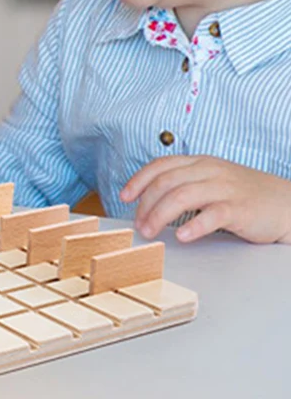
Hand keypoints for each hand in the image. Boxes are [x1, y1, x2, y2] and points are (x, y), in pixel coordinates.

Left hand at [120, 155, 290, 243]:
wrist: (286, 204)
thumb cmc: (243, 195)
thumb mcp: (211, 181)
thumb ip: (184, 185)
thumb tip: (149, 202)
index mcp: (199, 163)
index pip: (161, 166)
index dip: (138, 180)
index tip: (124, 197)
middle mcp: (209, 171)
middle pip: (166, 182)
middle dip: (146, 204)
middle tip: (138, 225)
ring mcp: (224, 188)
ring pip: (182, 196)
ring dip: (160, 215)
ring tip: (151, 232)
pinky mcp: (239, 208)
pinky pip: (212, 215)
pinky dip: (193, 225)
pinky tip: (181, 236)